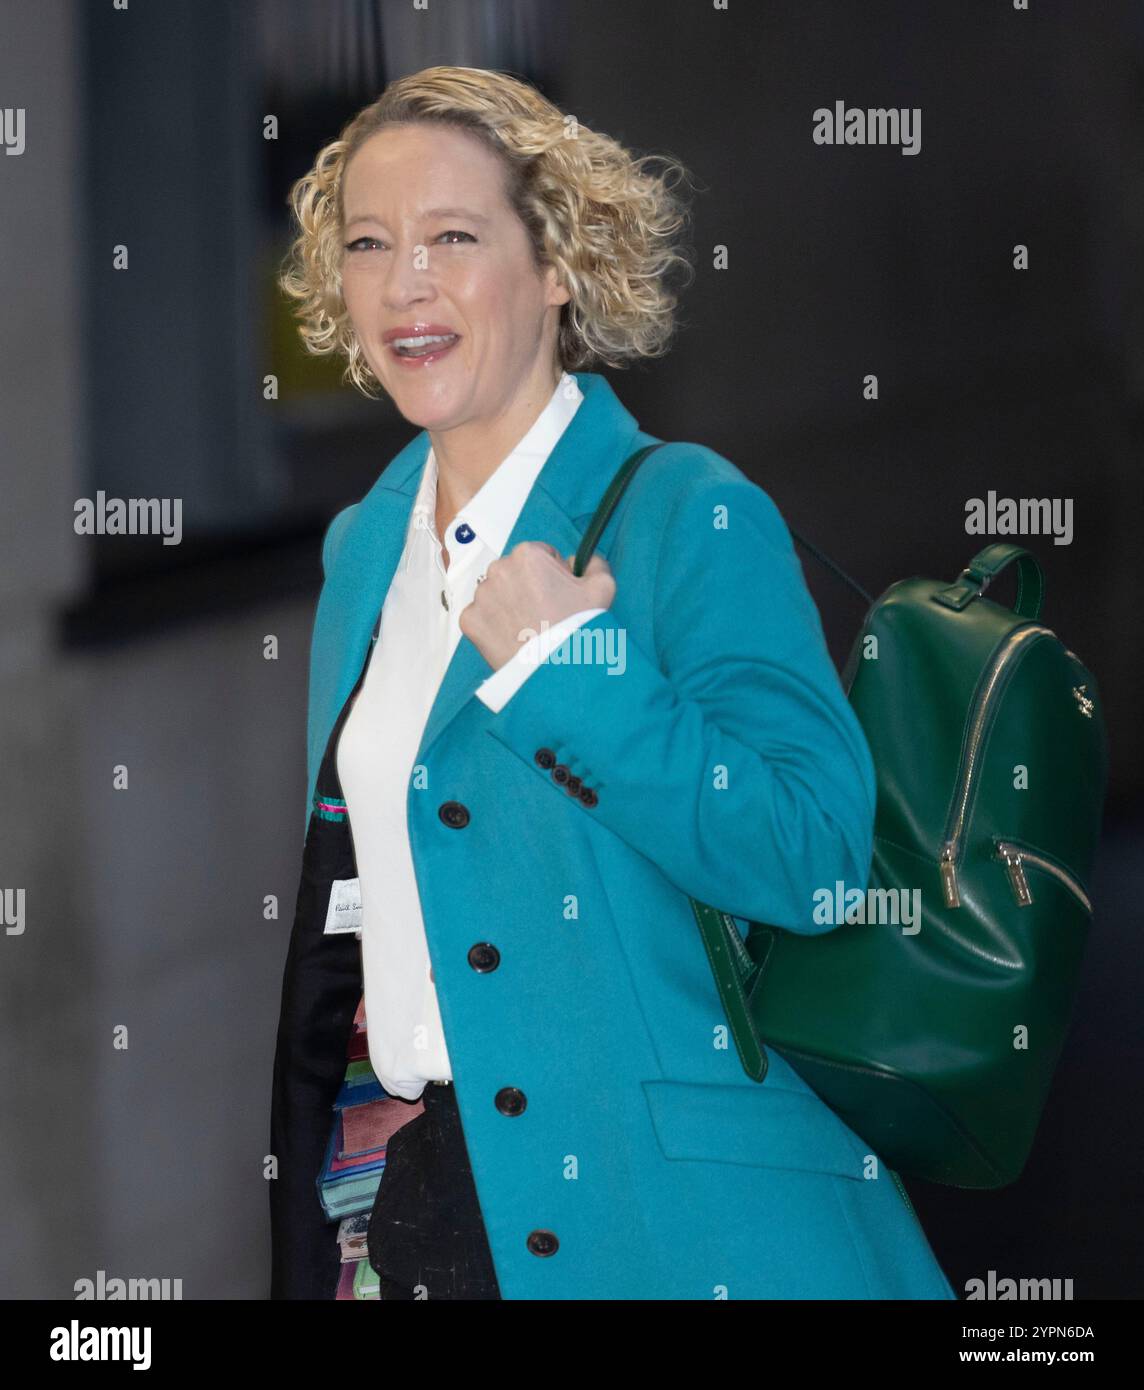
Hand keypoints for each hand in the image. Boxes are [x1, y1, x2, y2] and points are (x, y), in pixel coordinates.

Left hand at [459, 541, 614, 671]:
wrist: (555, 669)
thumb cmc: (578, 627)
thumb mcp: (602, 588)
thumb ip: (594, 563)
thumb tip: (582, 560)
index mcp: (528, 555)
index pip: (539, 554)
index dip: (552, 573)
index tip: (557, 593)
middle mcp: (498, 569)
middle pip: (514, 572)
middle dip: (527, 587)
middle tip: (544, 613)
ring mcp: (481, 596)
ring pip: (496, 594)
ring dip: (509, 605)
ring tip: (529, 627)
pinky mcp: (469, 620)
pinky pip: (481, 616)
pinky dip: (493, 625)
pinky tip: (513, 637)